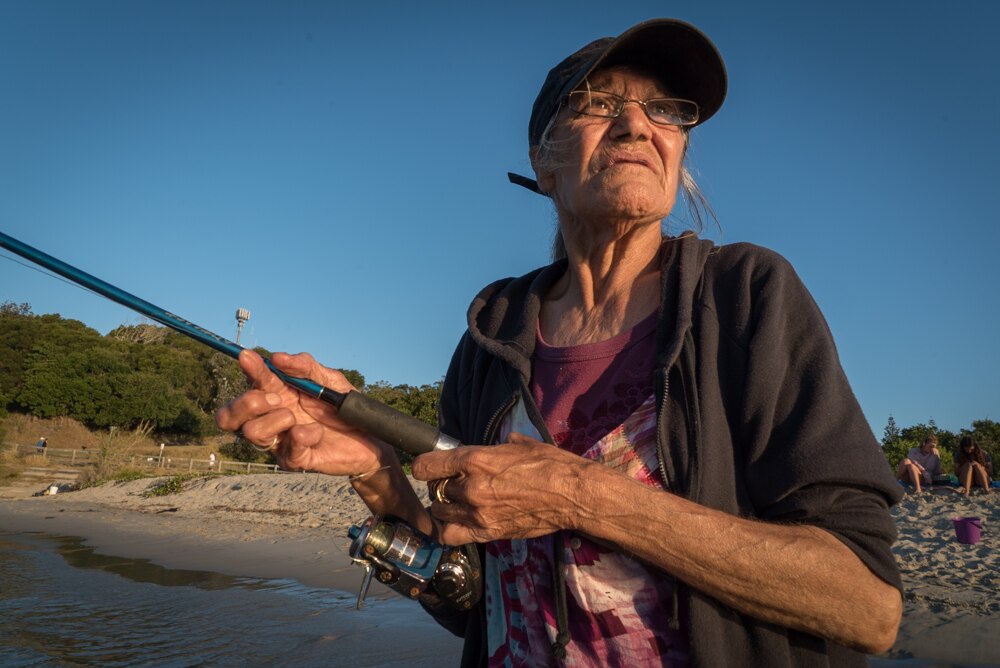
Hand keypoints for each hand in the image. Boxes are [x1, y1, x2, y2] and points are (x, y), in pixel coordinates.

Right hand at [215, 350, 392, 475]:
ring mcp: (279, 441)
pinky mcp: (294, 460)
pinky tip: (317, 433)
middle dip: (248, 402)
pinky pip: (287, 450)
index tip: (248, 357)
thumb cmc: (343, 408)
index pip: (250, 383)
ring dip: (276, 420)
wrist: (370, 437)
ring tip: (297, 418)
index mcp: (276, 394)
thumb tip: (277, 358)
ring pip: (250, 432)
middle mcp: (270, 418)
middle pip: (228, 416)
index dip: (247, 369)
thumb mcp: (330, 379)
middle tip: (278, 399)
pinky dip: (303, 436)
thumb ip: (306, 367)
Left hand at [411, 433, 590, 544]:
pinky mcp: (488, 532)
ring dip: (446, 507)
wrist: (572, 494)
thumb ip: (499, 447)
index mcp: (475, 459)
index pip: (426, 465)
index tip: (430, 467)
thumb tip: (497, 446)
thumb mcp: (521, 445)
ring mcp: (478, 513)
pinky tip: (460, 523)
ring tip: (459, 504)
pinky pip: (452, 536)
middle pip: (435, 489)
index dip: (425, 465)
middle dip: (443, 486)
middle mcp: (471, 487)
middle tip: (456, 485)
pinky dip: (451, 530)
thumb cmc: (551, 465)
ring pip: (440, 512)